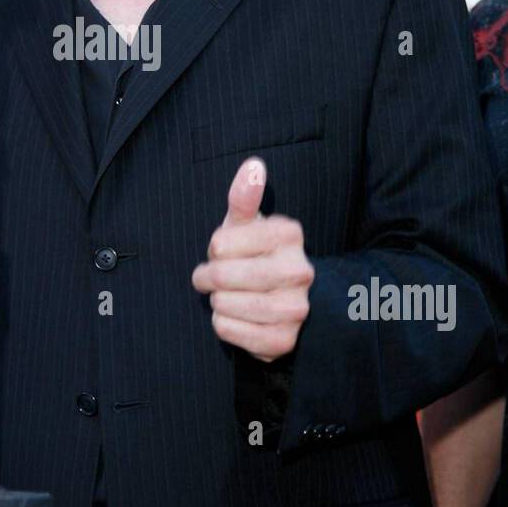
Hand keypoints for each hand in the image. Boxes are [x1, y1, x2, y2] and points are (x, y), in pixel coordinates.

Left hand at [191, 158, 313, 361]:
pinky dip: (223, 325)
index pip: (221, 243)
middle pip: (223, 276)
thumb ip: (244, 196)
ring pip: (227, 305)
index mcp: (289, 234)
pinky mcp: (285, 340)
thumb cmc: (255, 254)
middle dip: (208, 277)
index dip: (214, 249)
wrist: (284, 299)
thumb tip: (253, 166)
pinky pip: (232, 332)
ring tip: (223, 296)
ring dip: (217, 301)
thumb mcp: (247, 224)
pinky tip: (234, 317)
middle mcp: (299, 270)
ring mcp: (295, 308)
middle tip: (208, 278)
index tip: (221, 251)